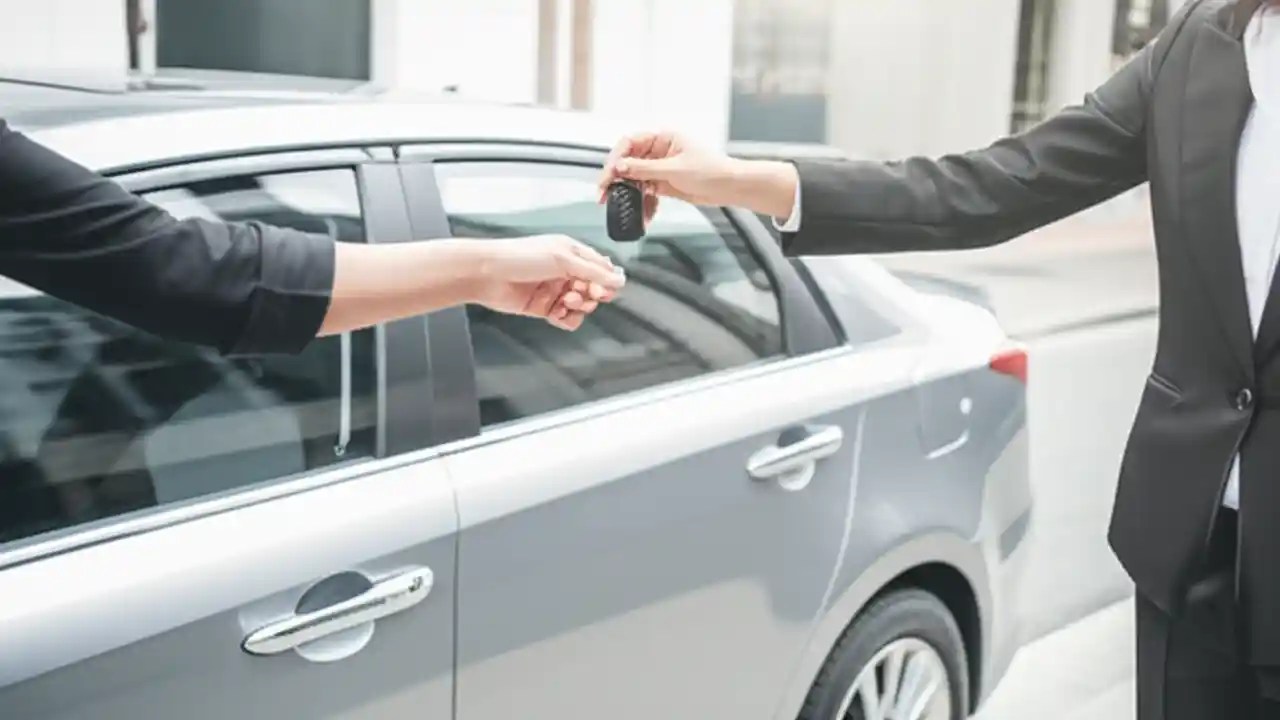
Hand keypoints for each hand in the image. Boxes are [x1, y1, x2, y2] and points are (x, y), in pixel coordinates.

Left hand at [474, 234, 623, 330]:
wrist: (487, 274)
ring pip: (581, 306)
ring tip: (566, 303)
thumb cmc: (519, 257)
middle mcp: (565, 271)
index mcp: (571, 252)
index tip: (603, 289)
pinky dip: (566, 319)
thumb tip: (619, 279)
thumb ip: (593, 271)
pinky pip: (566, 318)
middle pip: (593, 289)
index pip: (600, 268)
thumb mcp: (562, 258)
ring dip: (579, 308)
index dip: (606, 280)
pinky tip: (558, 314)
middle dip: (592, 295)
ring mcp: (555, 290)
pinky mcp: (544, 307)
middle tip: (583, 296)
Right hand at [597, 131, 799, 222]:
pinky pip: (646, 192)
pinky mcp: (663, 183)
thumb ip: (645, 169)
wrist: (729, 187)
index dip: (615, 158)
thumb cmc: (710, 171)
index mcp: (662, 138)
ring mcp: (660, 167)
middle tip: (603, 194)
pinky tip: (642, 215)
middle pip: (627, 161)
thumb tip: (620, 167)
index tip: (608, 175)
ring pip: (634, 179)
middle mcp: (658, 150)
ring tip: (618, 207)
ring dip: (626, 193)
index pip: (629, 143)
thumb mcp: (674, 169)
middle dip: (614, 178)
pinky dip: (642, 203)